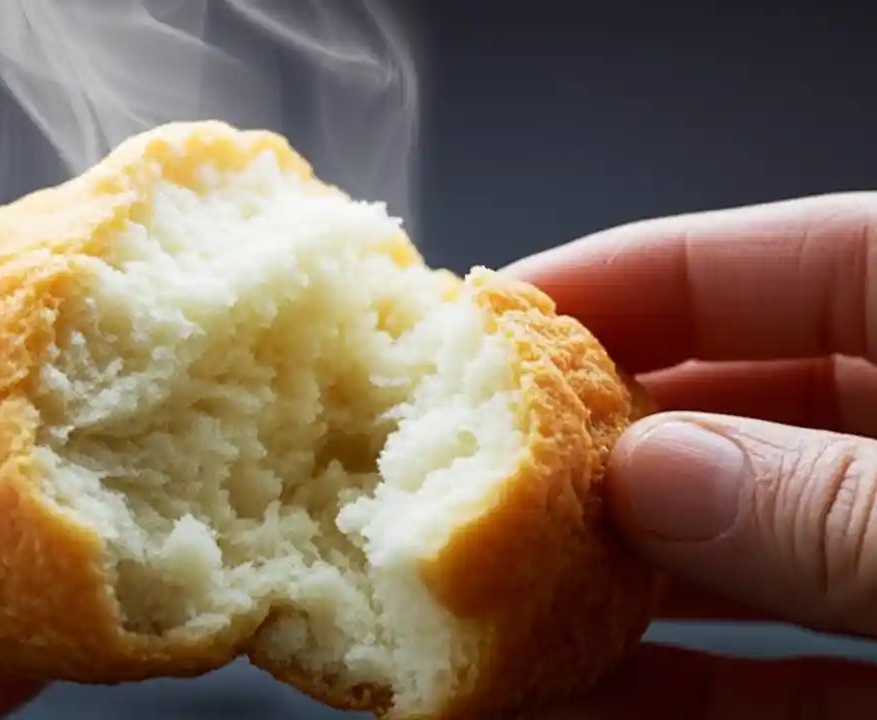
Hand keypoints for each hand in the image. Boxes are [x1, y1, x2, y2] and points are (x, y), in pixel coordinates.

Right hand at [508, 193, 876, 716]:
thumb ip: (841, 508)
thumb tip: (655, 475)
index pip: (783, 262)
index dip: (629, 274)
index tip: (492, 312)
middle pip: (732, 413)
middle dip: (592, 444)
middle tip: (466, 467)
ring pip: (731, 559)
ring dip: (603, 585)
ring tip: (483, 597)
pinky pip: (764, 685)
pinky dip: (663, 696)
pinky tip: (561, 704)